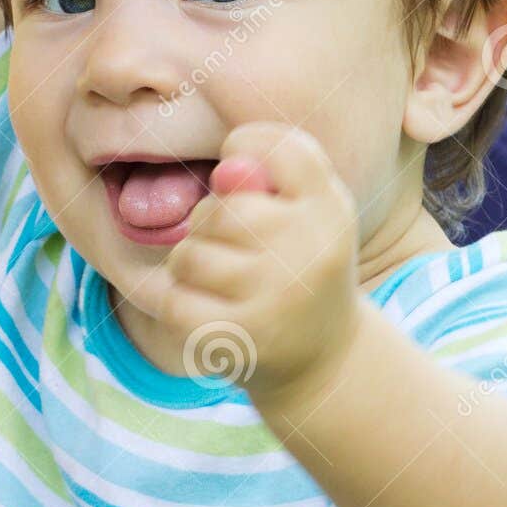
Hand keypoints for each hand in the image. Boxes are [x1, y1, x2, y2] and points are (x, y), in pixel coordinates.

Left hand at [145, 125, 363, 407]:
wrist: (327, 360)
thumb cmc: (302, 270)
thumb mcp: (307, 216)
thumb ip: (267, 180)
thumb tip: (225, 173)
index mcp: (331, 209)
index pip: (284, 148)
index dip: (249, 146)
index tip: (244, 173)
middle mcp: (312, 249)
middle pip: (222, 208)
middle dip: (208, 223)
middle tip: (232, 247)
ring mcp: (278, 297)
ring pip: (189, 255)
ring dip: (188, 264)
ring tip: (217, 281)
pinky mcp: (243, 338)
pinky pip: (175, 301)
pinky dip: (179, 304)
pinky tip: (207, 311)